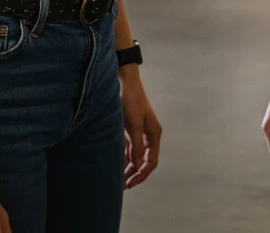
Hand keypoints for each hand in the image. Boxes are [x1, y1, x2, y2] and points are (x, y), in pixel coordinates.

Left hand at [121, 70, 161, 188]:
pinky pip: (127, 149)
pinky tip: (115, 165)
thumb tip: (136, 165)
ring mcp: (138, 134)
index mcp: (154, 135)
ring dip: (127, 167)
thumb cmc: (132, 102)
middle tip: (121, 185)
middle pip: (143, 161)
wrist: (125, 83)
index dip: (141, 174)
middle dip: (133, 173)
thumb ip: (136, 146)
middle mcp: (148, 136)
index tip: (130, 183)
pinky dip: (122, 157)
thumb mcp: (135, 125)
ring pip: (134, 157)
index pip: (151, 162)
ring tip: (116, 179)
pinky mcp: (129, 130)